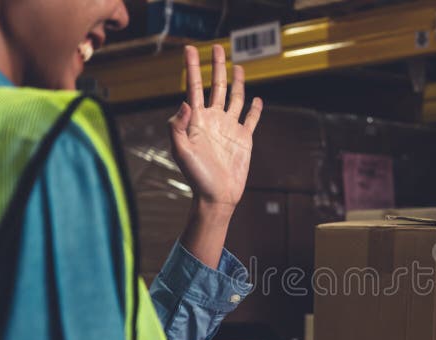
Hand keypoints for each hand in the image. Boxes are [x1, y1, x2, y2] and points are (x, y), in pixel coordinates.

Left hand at [168, 44, 262, 214]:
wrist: (216, 196)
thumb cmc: (196, 176)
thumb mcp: (181, 151)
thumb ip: (178, 126)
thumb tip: (185, 103)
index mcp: (197, 119)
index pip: (194, 87)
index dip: (192, 68)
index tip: (190, 49)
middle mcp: (214, 119)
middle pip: (216, 86)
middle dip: (216, 67)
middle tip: (217, 47)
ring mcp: (229, 128)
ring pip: (235, 98)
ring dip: (237, 82)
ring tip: (238, 66)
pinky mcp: (244, 139)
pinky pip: (250, 120)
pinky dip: (255, 109)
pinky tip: (257, 100)